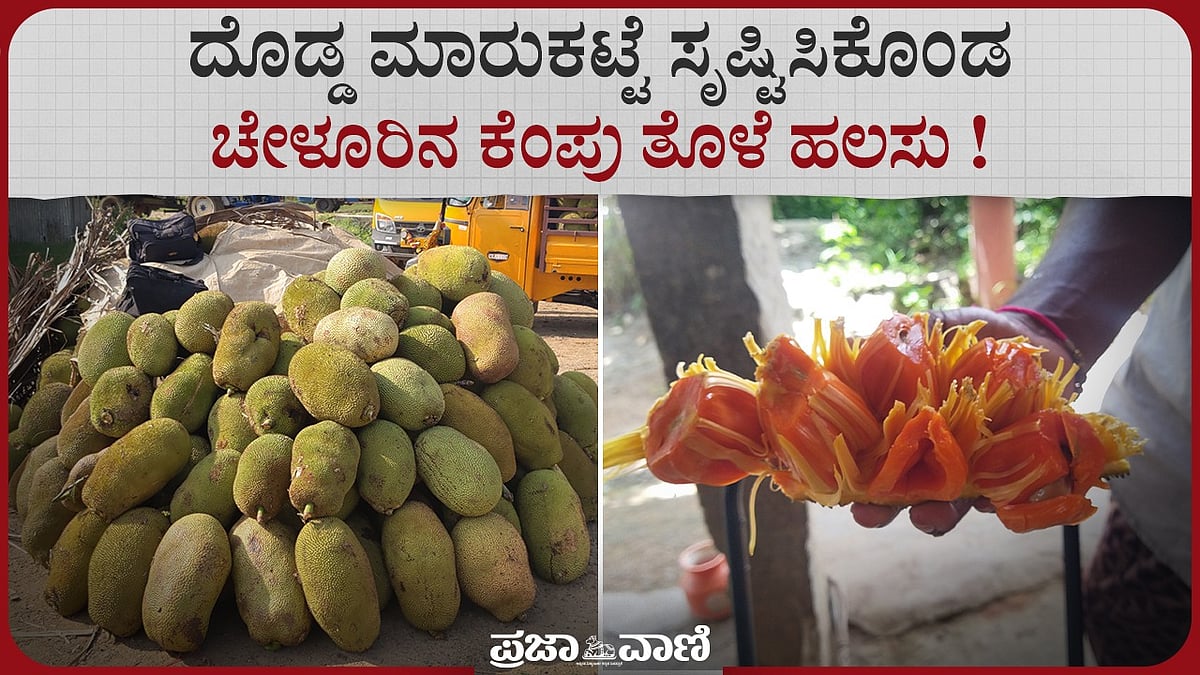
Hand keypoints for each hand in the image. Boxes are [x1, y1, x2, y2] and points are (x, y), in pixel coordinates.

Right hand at [848, 306, 1074, 535]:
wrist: (1026, 338)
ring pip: (944, 501)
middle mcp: (928, 449)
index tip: (836, 487)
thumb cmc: (967, 336)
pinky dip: (989, 502)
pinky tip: (982, 503)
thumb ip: (893, 339)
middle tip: (867, 516)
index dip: (850, 474)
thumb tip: (853, 337)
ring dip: (933, 516)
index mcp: (900, 422)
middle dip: (881, 507)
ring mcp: (965, 464)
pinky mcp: (1005, 468)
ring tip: (927, 518)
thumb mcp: (924, 329)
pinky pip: (996, 493)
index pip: (868, 455)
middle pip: (898, 488)